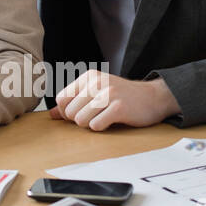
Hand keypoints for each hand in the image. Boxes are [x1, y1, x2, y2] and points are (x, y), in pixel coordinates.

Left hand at [49, 71, 178, 129]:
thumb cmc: (123, 97)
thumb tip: (52, 115)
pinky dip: (102, 128)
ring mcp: (108, 94)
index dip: (67, 111)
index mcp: (89, 77)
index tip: (82, 112)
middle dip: (80, 120)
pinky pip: (96, 126)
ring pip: (80, 120)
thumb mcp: (97, 93)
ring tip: (104, 117)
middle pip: (69, 112)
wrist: (153, 97)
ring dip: (91, 124)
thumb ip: (74, 102)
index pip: (61, 99)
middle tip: (97, 115)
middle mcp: (97, 82)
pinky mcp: (118, 108)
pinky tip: (112, 121)